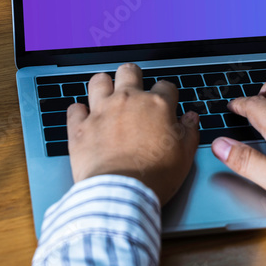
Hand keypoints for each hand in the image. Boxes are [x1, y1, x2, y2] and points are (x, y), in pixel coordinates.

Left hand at [67, 63, 198, 204]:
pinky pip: (75, 109)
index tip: (166, 103)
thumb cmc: (154, 176)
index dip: (167, 94)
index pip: (165, 86)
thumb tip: (191, 119)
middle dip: (133, 76)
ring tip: (107, 97)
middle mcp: (128, 101)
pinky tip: (85, 118)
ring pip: (99, 81)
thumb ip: (189, 131)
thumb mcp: (184, 156)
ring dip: (103, 86)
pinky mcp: (80, 128)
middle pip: (129, 72)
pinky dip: (79, 112)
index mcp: (157, 105)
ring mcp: (101, 112)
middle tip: (134, 90)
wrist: (122, 193)